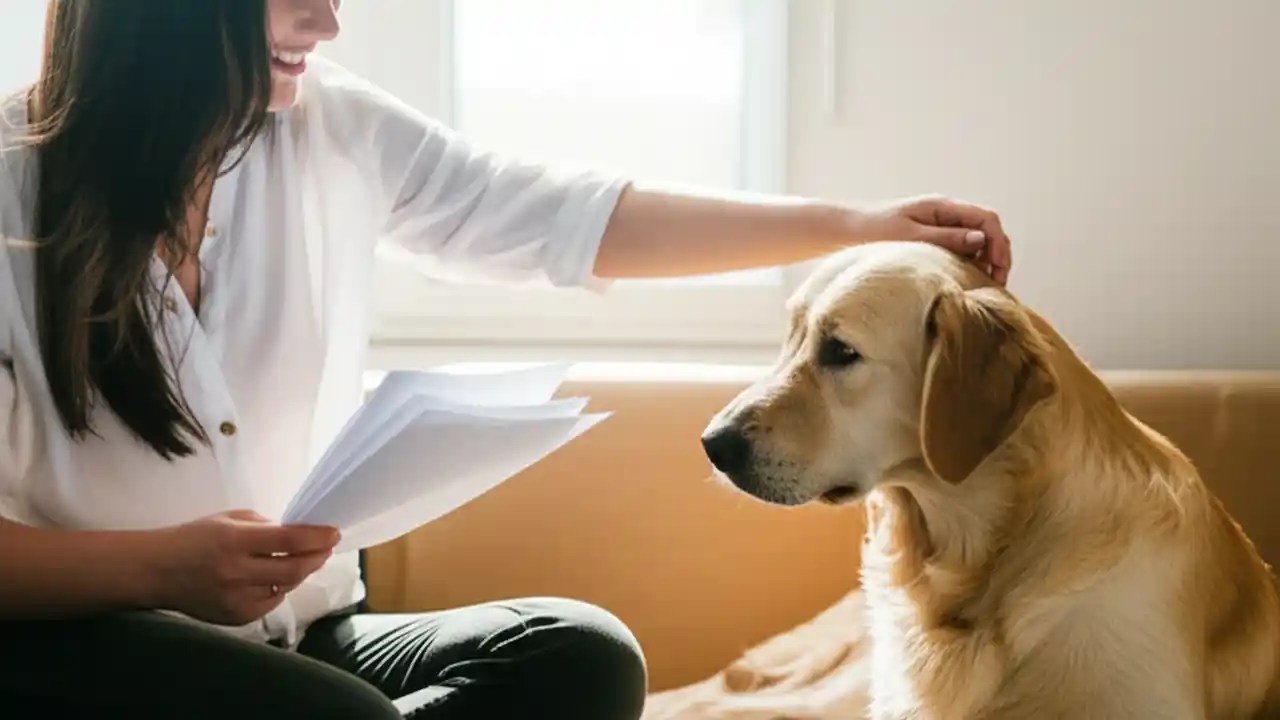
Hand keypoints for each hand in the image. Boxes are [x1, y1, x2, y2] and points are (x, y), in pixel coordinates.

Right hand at [144, 510, 339, 625]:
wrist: (156, 571)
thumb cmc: (194, 538)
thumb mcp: (229, 520)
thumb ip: (264, 526)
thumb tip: (298, 534)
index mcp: (235, 541)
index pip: (289, 541)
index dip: (317, 537)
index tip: (334, 532)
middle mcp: (237, 572)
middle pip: (294, 570)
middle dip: (318, 557)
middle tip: (327, 547)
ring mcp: (237, 599)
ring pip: (285, 588)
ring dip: (300, 573)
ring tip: (304, 560)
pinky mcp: (236, 618)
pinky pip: (270, 603)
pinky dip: (279, 589)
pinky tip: (276, 578)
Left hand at [846, 196, 1012, 284]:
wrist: (848, 230)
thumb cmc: (875, 231)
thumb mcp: (911, 237)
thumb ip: (946, 238)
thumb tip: (981, 240)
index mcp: (943, 206)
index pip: (986, 218)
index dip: (998, 243)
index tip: (999, 268)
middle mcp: (947, 213)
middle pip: (987, 229)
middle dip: (998, 253)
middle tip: (998, 282)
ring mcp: (942, 225)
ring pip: (977, 240)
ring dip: (986, 259)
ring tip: (987, 285)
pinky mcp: (935, 238)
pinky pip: (962, 248)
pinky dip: (972, 262)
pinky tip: (969, 279)